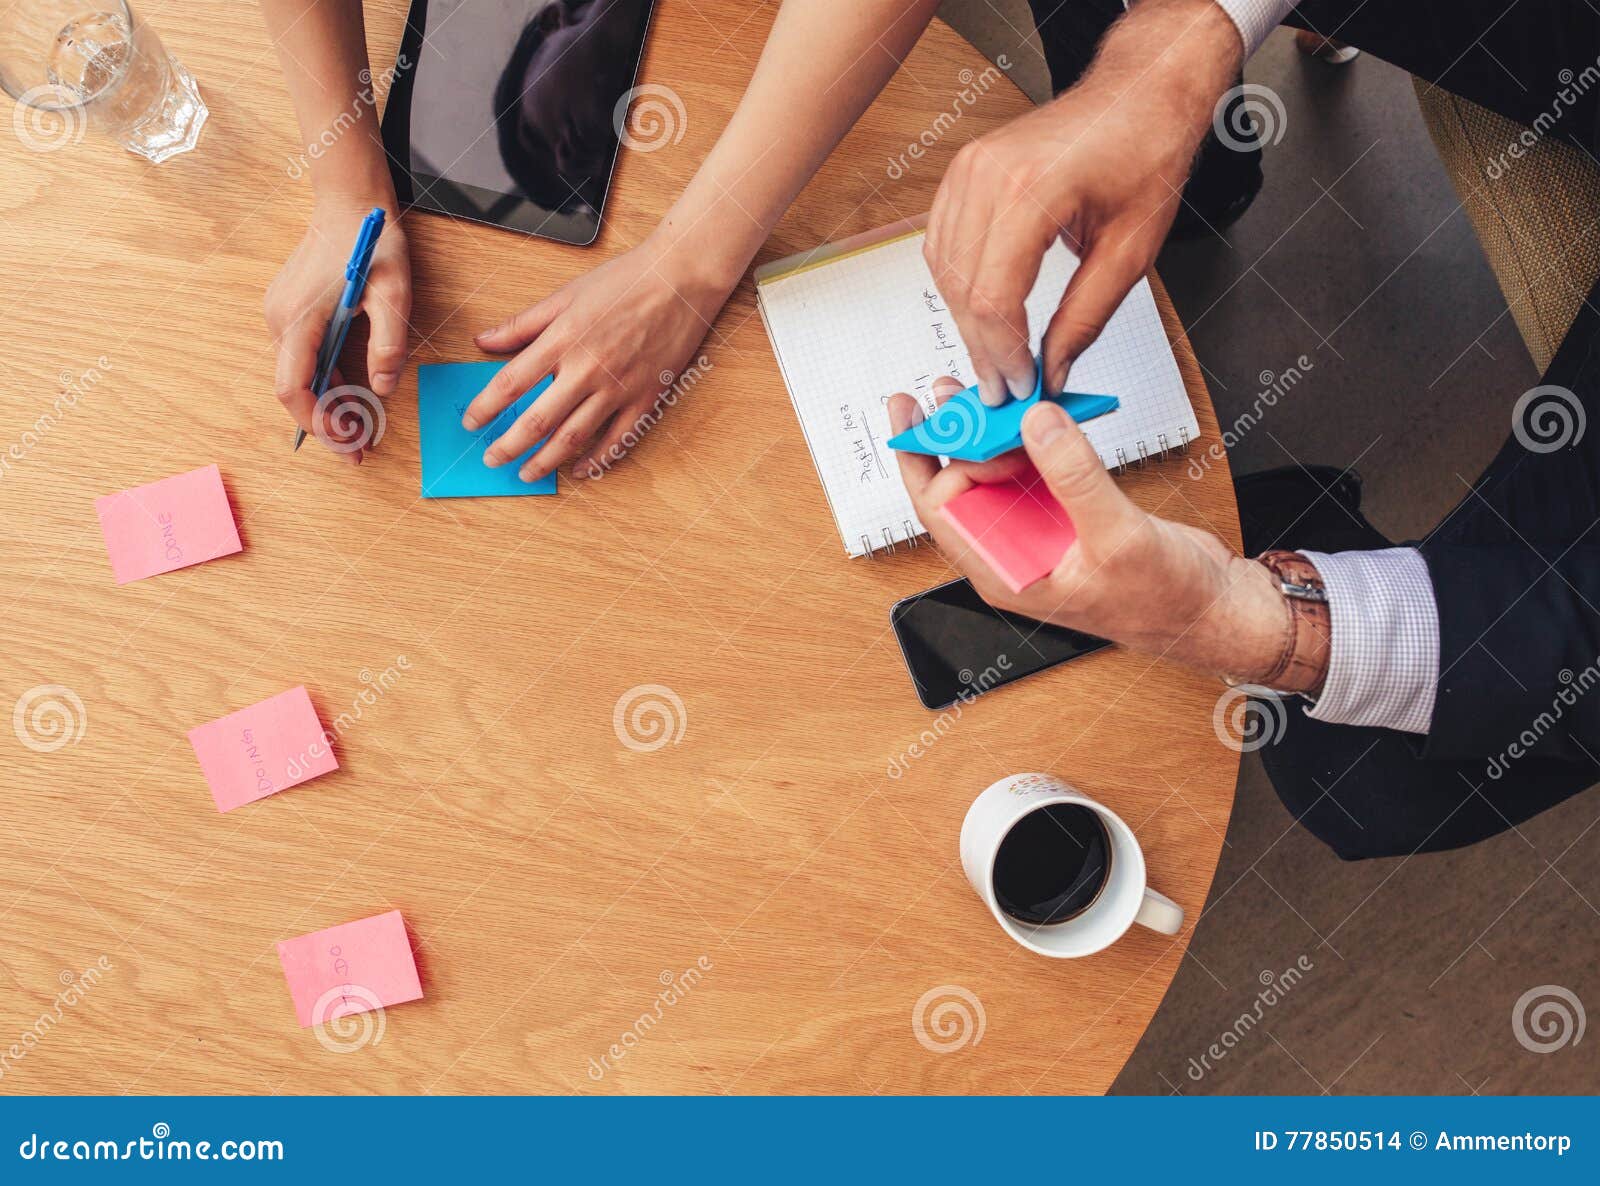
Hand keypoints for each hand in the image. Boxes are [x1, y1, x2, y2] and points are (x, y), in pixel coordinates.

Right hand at [264, 196, 410, 462]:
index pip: (293, 386)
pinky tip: (351, 398)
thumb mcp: (394, 294)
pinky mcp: (290, 313)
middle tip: (359, 450)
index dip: (317, 421)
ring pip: (296, 377)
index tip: (346, 443)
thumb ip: (389, 343)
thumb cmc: (372, 243)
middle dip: (324, 424)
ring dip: (326, 406)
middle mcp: (280, 320)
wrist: (349, 203)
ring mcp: (281, 316)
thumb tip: (382, 389)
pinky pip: (302, 359)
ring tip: (360, 431)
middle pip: (292, 389)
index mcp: (300, 318)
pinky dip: (324, 383)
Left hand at [463, 237, 735, 481]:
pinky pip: (617, 440)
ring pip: (573, 437)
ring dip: (545, 462)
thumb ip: (523, 323)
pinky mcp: (645, 398)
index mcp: (563, 340)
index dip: (486, 408)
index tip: (472, 422)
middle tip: (492, 460)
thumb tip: (484, 340)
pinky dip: (597, 460)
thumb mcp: (566, 295)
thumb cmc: (625, 281)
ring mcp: (617, 387)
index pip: (511, 383)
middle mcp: (587, 368)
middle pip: (537, 420)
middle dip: (509, 446)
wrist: (680, 280)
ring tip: (527, 473)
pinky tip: (579, 470)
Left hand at [889, 379, 1298, 685]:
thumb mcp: (1116, 537)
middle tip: (940, 393)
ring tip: (964, 391)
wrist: (1212, 607)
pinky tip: (1025, 408)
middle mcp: (1012, 551)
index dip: (943, 463)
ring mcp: (1038, 530)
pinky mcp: (1065, 511)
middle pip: (957, 488)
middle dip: (947, 440)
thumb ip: (1074, 478)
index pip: (943, 513)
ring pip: (992, 473)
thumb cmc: (1164, 601)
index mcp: (1005, 572)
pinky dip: (1026, 436)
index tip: (963, 423)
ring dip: (980, 432)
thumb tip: (1036, 425)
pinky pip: (1033, 467)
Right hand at [923, 0, 1239, 404]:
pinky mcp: (964, 171)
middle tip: (1004, 386)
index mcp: (1033, 191)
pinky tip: (982, 310)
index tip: (1021, 385)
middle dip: (982, 347)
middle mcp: (989, 175)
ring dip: (966, 320)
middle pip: (962, 290)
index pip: (993, 298)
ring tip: (996, 355)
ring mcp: (969, 169)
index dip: (1004, 354)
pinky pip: (941, 243)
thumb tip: (1053, 369)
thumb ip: (1085, 319)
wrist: (1139, 95)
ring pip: (943, 271)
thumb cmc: (1144, 152)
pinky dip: (957, 285)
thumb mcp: (1130, 251)